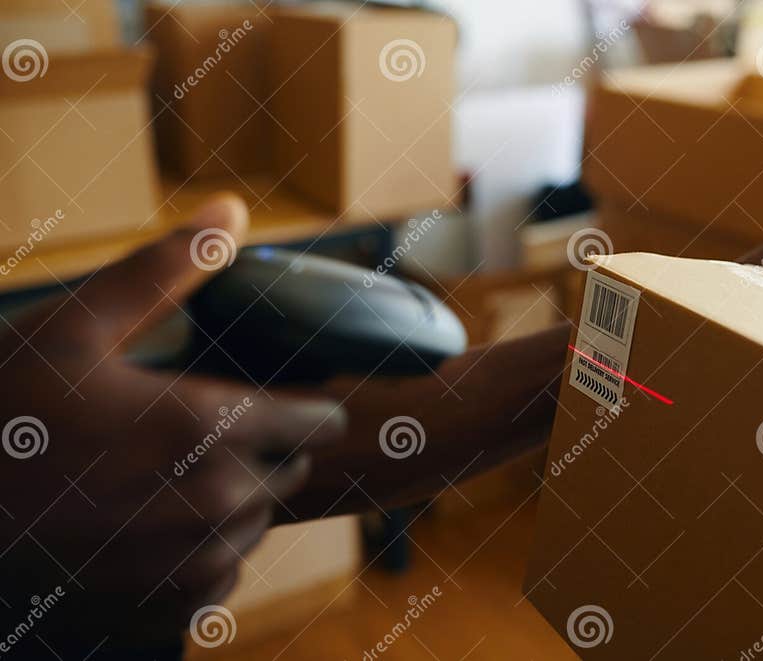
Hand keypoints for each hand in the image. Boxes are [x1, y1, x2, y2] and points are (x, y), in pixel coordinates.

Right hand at [0, 195, 345, 652]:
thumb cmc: (2, 416)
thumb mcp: (76, 327)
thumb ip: (164, 270)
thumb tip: (228, 213)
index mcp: (212, 428)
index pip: (320, 421)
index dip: (307, 403)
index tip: (285, 395)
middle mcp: (218, 502)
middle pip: (291, 469)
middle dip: (265, 446)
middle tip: (204, 427)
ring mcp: (196, 564)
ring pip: (258, 521)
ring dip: (232, 498)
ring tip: (166, 474)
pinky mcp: (171, 607)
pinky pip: (224, 573)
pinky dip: (203, 548)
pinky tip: (150, 523)